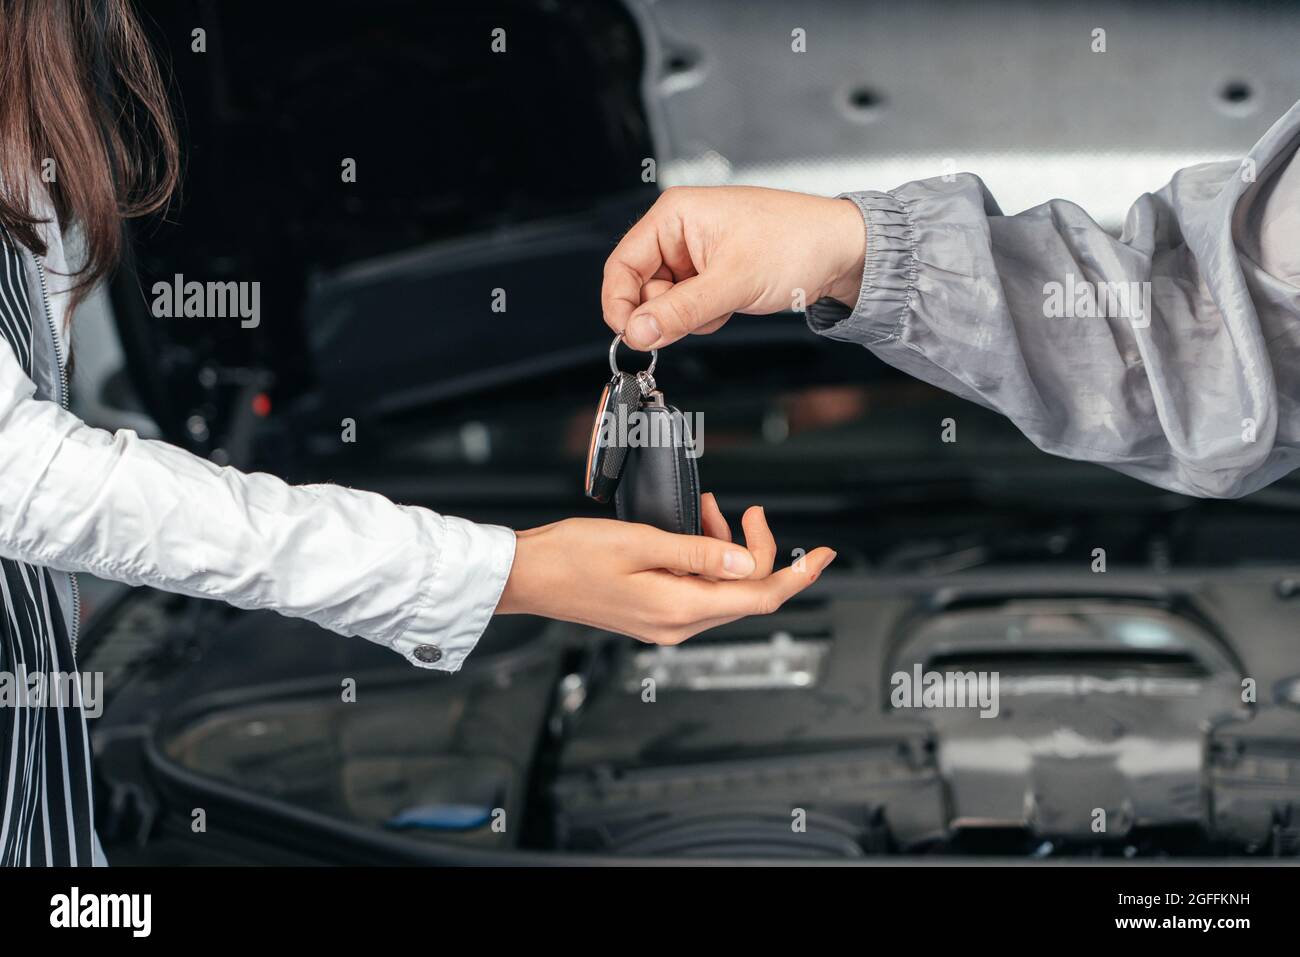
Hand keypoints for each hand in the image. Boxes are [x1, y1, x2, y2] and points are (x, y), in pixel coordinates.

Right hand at [496, 496, 835, 644]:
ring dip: (726, 549)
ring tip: (711, 511)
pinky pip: (698, 588)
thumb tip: (746, 559)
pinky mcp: (654, 613)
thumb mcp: (640, 542)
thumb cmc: (571, 557)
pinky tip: (694, 530)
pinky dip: (705, 557)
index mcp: (679, 608)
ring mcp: (665, 622)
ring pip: (722, 587)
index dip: (798, 575)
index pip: (759, 595)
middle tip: (746, 511)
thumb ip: (698, 551)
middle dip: (753, 547)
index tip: (823, 554)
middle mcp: (677, 624)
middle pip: (744, 591)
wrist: (528, 575)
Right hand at [601, 186, 866, 349]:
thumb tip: (638, 332)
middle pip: (642, 287)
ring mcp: (696, 254)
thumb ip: (680, 310)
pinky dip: (706, 315)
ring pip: (666, 301)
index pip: (622, 265)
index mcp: (675, 215)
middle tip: (696, 318)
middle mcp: (680, 231)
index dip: (620, 304)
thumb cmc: (797, 242)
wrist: (842, 250)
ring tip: (725, 304)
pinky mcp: (712, 273)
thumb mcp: (732, 282)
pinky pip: (690, 305)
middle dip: (666, 312)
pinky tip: (732, 304)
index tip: (631, 336)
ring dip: (690, 315)